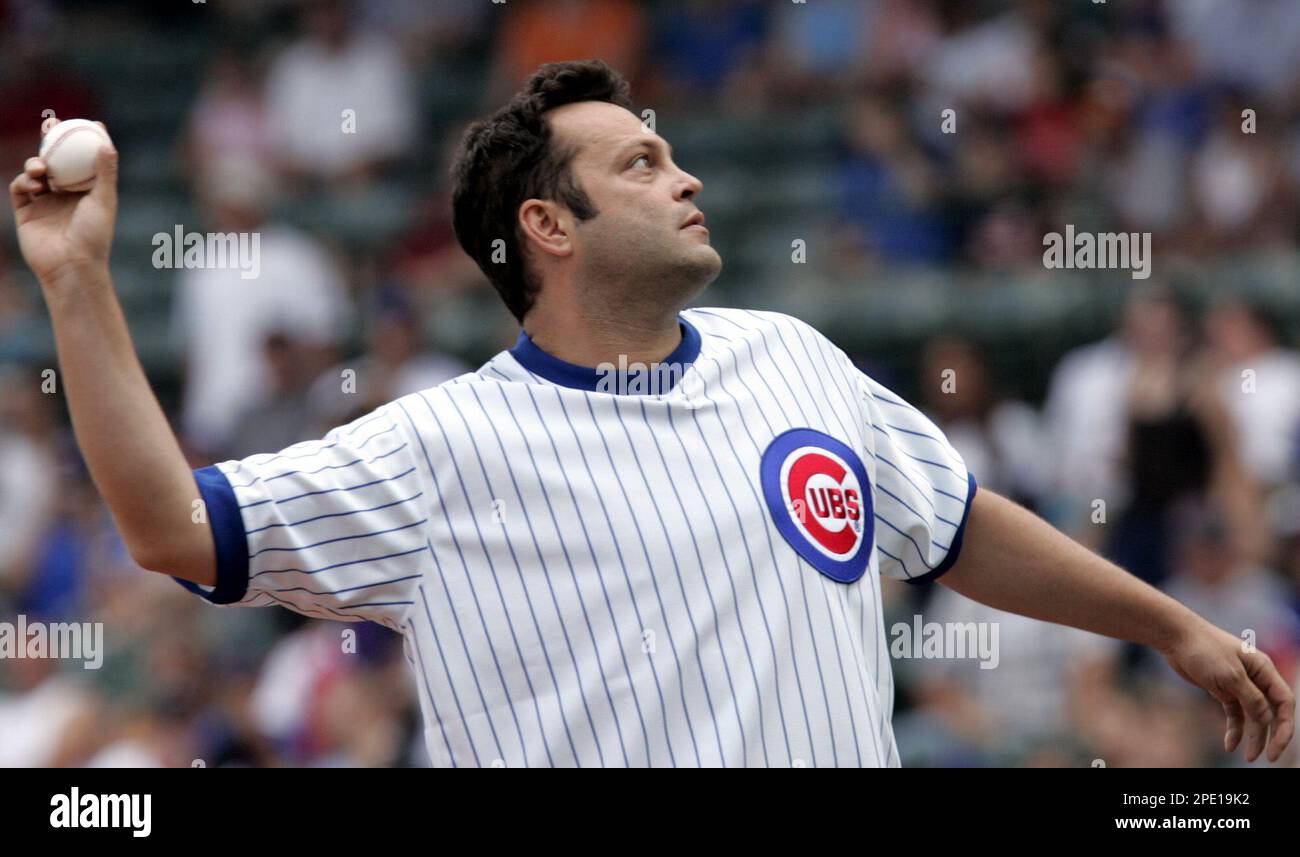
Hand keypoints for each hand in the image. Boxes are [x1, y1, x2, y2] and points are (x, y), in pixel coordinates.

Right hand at [8, 115, 117, 288]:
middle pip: (57, 160)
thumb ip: (104, 172)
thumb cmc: (94, 236)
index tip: (87, 122)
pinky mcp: (26, 211)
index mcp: (87, 191)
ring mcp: (45, 202)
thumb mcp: (104, 201)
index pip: (84, 160)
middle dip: (52, 139)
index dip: (83, 140)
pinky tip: (34, 185)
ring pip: (35, 171)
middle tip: (51, 123)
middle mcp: (65, 194)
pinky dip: (24, 181)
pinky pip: (20, 188)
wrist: (71, 266)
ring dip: (36, 162)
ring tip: (41, 167)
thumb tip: (106, 143)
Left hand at [1162, 621, 1294, 761]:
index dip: (1285, 726)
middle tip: (1269, 758)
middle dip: (1272, 735)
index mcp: (1264, 669)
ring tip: (1247, 757)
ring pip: (1252, 715)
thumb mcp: (1231, 676)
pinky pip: (1234, 713)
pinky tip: (1230, 744)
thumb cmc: (1204, 650)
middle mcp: (1256, 678)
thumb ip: (1252, 699)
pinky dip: (1233, 729)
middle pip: (1271, 712)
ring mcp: (1240, 684)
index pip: (1284, 702)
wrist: (1175, 637)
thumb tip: (1268, 720)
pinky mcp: (1222, 689)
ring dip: (1252, 736)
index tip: (1278, 747)